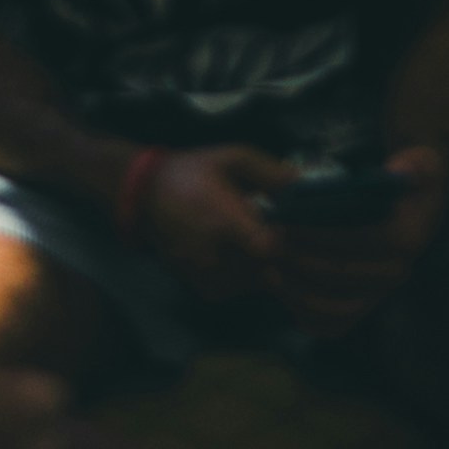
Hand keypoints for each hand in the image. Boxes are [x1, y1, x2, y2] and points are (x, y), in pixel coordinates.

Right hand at [116, 140, 293, 308]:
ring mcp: (204, 274)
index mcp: (223, 220)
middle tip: (268, 231)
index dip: (282, 240)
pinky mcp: (199, 285)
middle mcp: (212, 253)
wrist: (146, 194)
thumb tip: (302, 185)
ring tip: (249, 241)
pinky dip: (243, 278)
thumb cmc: (193, 172)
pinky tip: (237, 255)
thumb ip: (269, 171)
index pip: (267, 248)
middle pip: (265, 268)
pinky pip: (234, 290)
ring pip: (252, 283)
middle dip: (275, 253)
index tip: (280, 226)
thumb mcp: (231, 158)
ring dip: (260, 265)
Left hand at [258, 156, 436, 327]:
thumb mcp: (421, 165)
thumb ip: (418, 165)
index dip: (323, 234)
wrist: (406, 212)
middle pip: (342, 273)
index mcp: (408, 239)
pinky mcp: (359, 309)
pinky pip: (329, 324)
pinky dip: (302, 312)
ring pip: (333, 305)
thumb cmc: (405, 183)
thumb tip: (401, 172)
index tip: (287, 220)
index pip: (364, 240)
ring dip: (295, 287)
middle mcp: (396, 273)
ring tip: (266, 263)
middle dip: (300, 258)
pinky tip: (280, 287)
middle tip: (266, 240)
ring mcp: (377, 295)